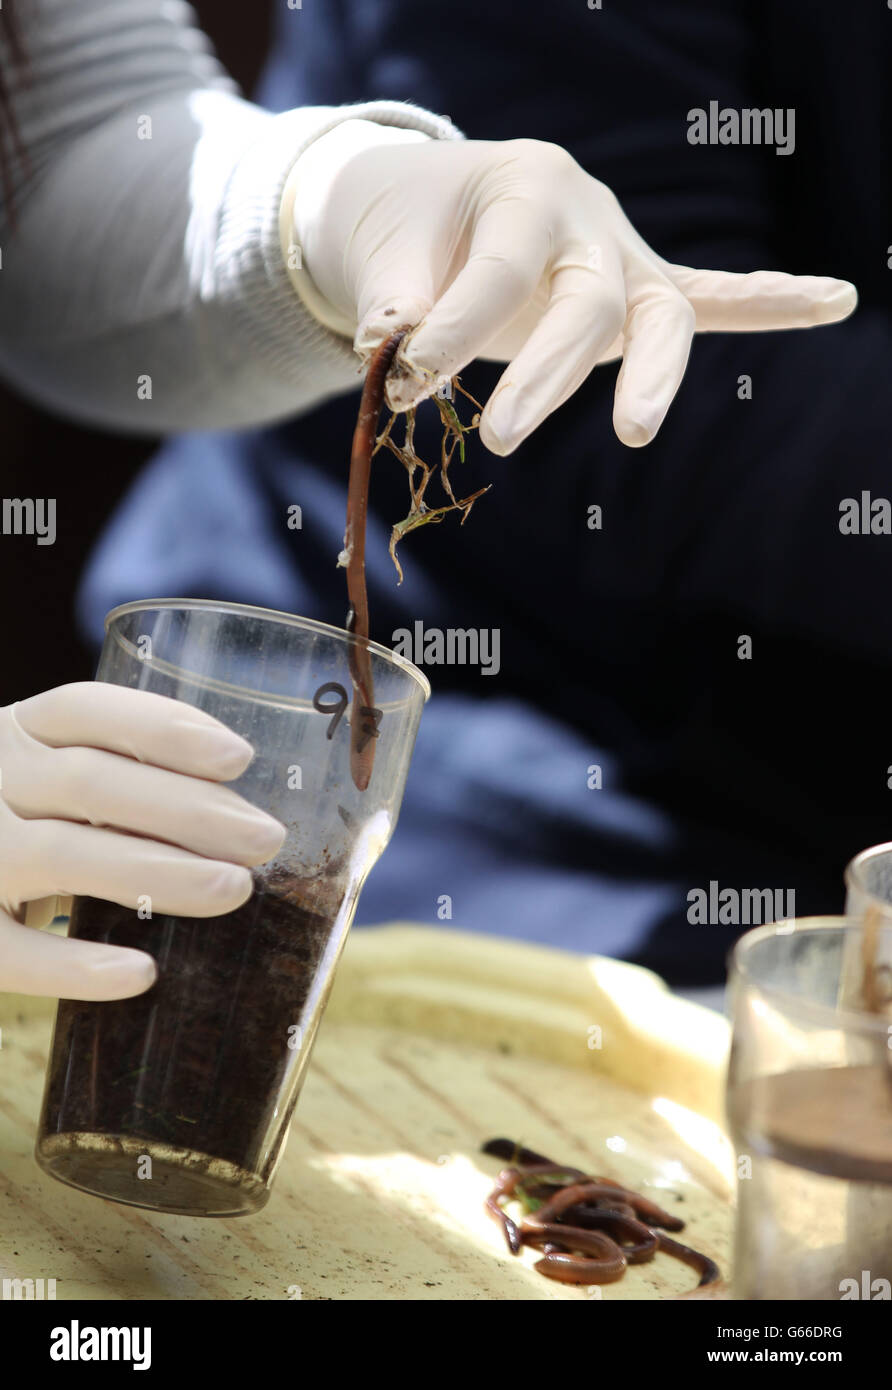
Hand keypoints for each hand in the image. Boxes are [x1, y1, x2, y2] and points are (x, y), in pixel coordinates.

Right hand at [0, 684, 285, 999]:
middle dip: (190, 809)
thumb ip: (110, 783)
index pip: (87, 710)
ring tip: (234, 889)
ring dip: (158, 871)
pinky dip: (76, 966)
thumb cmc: (11, 822)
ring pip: (66, 855)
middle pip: (93, 781)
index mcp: (13, 733)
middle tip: (266, 840)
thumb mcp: (36, 779)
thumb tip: (236, 815)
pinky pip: (15, 952)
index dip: (164, 729)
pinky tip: (142, 973)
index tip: (240, 757)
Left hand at [286, 122, 857, 452]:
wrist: (445, 198)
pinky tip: (835, 300)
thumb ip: (393, 297)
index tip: (402, 379)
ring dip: (655, 377)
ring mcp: (625, 257)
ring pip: (660, 315)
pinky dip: (771, 305)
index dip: (451, 332)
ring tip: (635, 429)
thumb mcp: (388, 249)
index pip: (497, 273)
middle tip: (499, 436)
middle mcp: (589, 218)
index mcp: (525, 189)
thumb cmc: (416, 226)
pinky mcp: (640, 291)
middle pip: (589, 303)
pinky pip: (714, 302)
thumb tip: (391, 347)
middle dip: (548, 373)